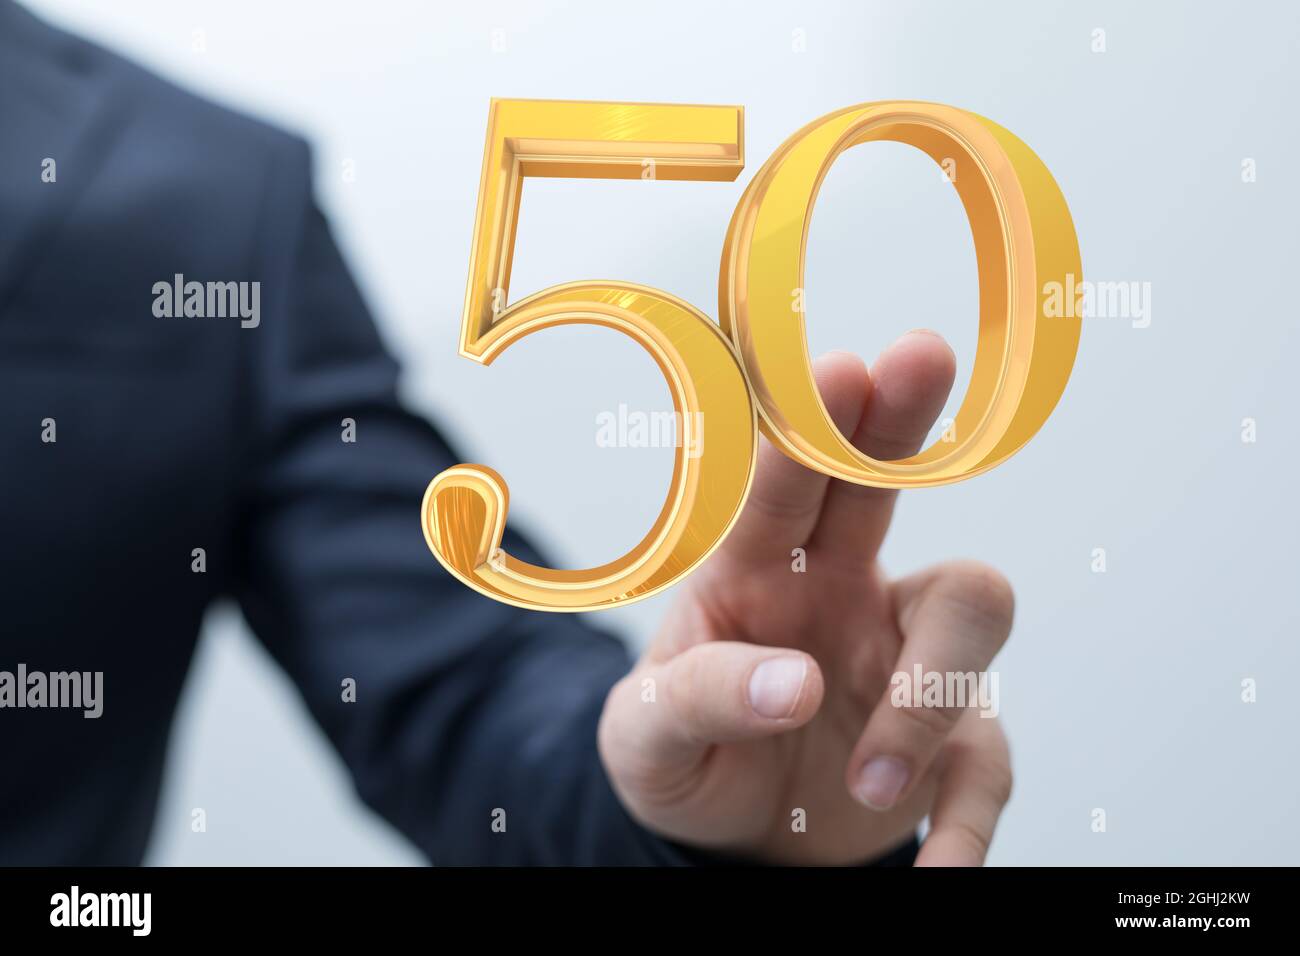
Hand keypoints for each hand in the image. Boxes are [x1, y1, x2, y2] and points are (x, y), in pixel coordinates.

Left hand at [598, 333, 1014, 864]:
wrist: (730, 842)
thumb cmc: (682, 756)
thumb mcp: (647, 736)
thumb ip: (697, 698)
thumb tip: (792, 683)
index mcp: (753, 572)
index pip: (782, 486)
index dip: (809, 426)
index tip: (839, 367)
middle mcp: (840, 591)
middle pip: (884, 486)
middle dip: (899, 421)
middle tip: (921, 355)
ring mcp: (902, 657)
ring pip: (966, 613)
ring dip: (927, 696)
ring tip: (867, 788)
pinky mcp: (949, 739)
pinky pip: (986, 761)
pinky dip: (966, 822)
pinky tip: (936, 872)